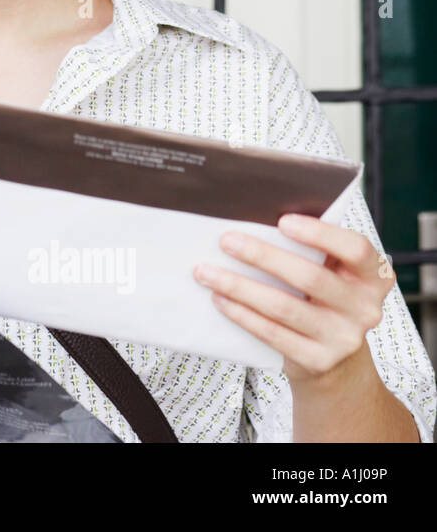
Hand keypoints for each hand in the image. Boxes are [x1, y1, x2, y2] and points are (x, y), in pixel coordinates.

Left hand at [193, 213, 392, 386]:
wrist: (336, 363)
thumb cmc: (324, 301)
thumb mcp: (332, 274)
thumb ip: (313, 251)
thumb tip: (256, 218)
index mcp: (374, 277)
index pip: (356, 249)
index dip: (320, 234)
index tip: (282, 221)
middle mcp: (365, 309)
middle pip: (311, 277)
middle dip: (263, 256)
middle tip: (226, 241)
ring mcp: (344, 338)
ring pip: (284, 306)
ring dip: (239, 286)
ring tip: (206, 272)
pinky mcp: (318, 361)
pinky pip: (272, 333)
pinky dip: (241, 313)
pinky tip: (219, 299)